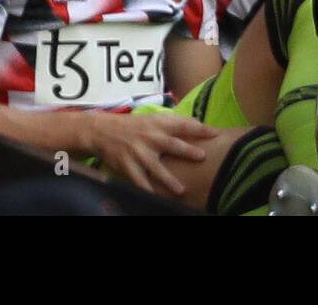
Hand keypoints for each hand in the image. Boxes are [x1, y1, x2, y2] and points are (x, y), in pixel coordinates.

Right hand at [78, 110, 216, 196]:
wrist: (103, 131)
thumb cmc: (135, 126)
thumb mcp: (153, 119)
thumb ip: (174, 124)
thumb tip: (200, 126)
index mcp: (158, 124)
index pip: (182, 124)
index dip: (199, 128)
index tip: (214, 133)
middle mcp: (150, 138)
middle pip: (171, 144)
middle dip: (187, 150)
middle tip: (202, 156)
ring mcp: (138, 152)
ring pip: (156, 167)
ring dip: (169, 179)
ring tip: (181, 191)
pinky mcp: (127, 166)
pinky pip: (138, 181)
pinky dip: (146, 190)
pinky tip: (155, 199)